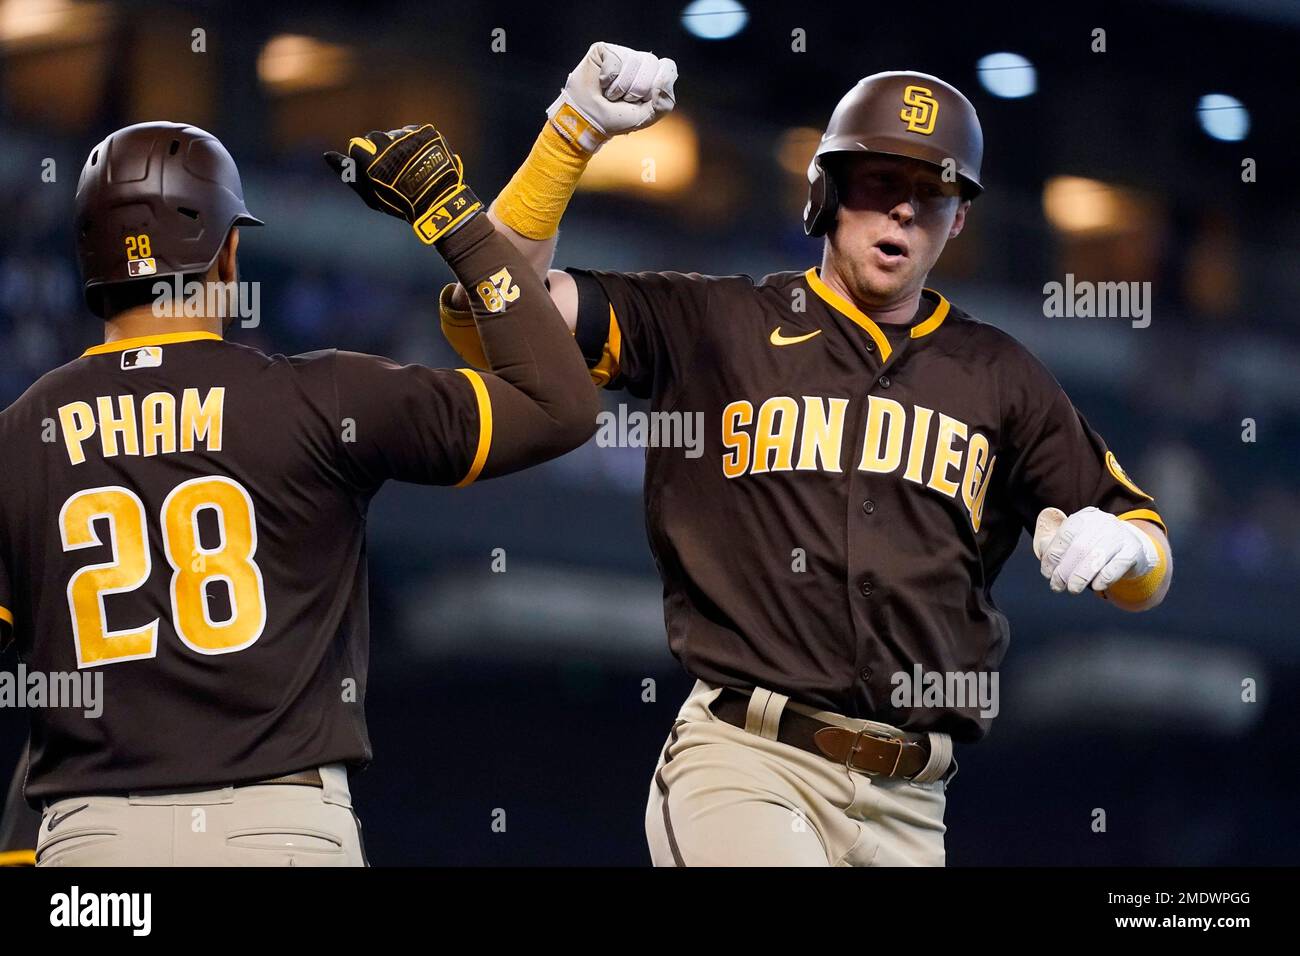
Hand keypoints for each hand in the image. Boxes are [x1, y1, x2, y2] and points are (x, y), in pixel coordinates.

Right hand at [324, 124, 481, 243]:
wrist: (439, 203)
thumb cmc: (399, 204)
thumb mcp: (369, 193)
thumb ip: (347, 172)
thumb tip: (327, 155)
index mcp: (367, 155)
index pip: (357, 145)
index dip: (367, 161)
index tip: (379, 174)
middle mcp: (385, 141)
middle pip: (376, 137)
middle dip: (383, 151)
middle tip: (396, 172)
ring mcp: (408, 135)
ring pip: (397, 135)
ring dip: (401, 147)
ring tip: (412, 168)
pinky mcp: (426, 132)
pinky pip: (416, 133)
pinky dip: (418, 144)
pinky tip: (423, 161)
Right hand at [547, 42, 677, 151]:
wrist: (589, 121)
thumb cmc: (617, 118)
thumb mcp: (647, 116)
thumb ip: (665, 102)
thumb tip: (662, 81)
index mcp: (654, 75)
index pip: (667, 67)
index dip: (656, 86)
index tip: (642, 101)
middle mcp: (640, 62)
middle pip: (651, 63)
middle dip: (636, 89)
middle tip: (623, 99)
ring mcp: (622, 54)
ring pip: (633, 62)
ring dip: (620, 87)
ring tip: (611, 95)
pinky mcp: (604, 50)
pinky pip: (614, 60)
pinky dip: (607, 79)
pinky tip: (602, 85)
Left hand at [1033, 506, 1158, 594]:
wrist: (1132, 546)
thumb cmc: (1095, 545)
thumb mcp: (1075, 539)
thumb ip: (1055, 544)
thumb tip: (1042, 553)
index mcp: (1084, 518)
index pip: (1063, 536)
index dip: (1052, 557)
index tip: (1047, 573)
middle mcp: (1102, 523)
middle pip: (1078, 548)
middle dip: (1063, 571)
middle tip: (1057, 586)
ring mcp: (1119, 536)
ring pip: (1095, 558)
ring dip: (1080, 577)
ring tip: (1073, 589)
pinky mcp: (1133, 551)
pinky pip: (1115, 567)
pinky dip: (1103, 579)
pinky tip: (1096, 586)